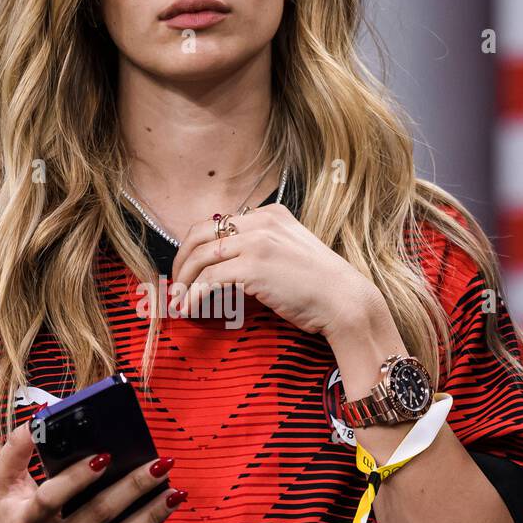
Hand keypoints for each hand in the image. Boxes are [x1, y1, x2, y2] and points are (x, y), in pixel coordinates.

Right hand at [0, 423, 186, 522]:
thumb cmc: (10, 518)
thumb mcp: (2, 482)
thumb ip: (16, 448)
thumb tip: (41, 417)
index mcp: (24, 522)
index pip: (50, 498)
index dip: (77, 477)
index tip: (104, 455)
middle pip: (96, 515)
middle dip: (132, 487)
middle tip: (160, 464)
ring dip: (150, 514)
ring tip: (174, 491)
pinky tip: (160, 513)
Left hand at [170, 203, 383, 341]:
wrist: (346, 302)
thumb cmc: (320, 288)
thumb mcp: (290, 253)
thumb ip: (262, 249)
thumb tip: (226, 267)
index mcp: (271, 214)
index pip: (217, 223)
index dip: (194, 248)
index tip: (188, 271)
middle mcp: (262, 221)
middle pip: (199, 234)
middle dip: (181, 262)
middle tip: (176, 286)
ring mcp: (258, 242)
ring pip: (200, 257)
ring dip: (184, 282)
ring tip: (180, 302)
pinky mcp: (254, 266)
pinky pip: (210, 278)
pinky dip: (194, 295)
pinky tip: (192, 309)